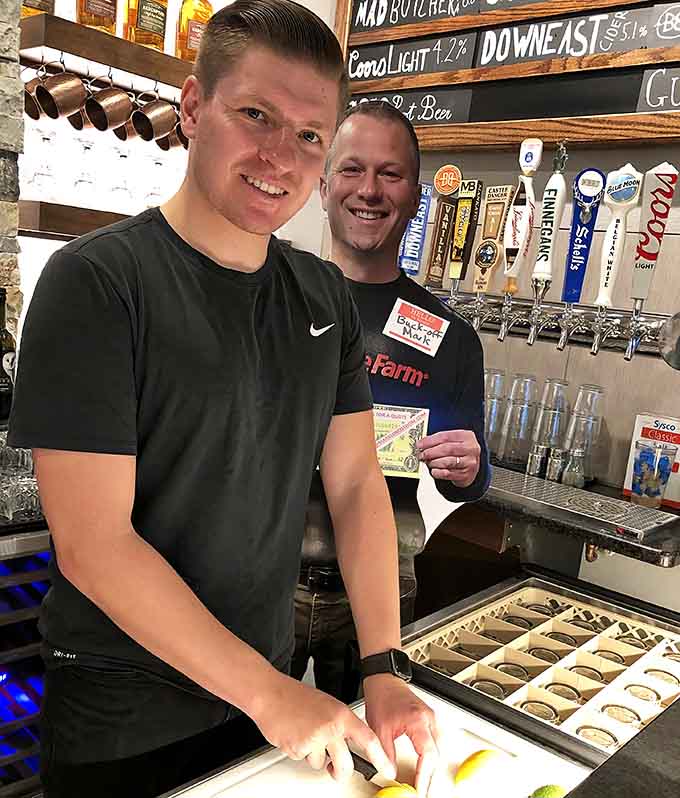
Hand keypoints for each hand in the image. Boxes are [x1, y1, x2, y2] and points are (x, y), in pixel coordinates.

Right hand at [250, 671, 395, 783]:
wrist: (270, 693)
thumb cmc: (295, 696)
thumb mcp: (327, 705)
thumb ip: (340, 724)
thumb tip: (351, 743)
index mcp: (341, 714)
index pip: (367, 739)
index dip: (380, 757)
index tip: (387, 769)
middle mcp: (330, 727)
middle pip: (345, 765)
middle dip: (339, 773)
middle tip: (335, 771)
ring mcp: (314, 738)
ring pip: (321, 764)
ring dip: (313, 756)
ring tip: (304, 735)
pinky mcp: (298, 748)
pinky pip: (303, 759)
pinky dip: (299, 751)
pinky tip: (294, 734)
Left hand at [363, 674, 440, 796]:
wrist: (384, 679)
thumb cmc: (382, 696)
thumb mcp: (379, 729)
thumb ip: (386, 753)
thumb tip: (391, 773)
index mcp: (417, 721)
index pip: (428, 755)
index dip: (424, 776)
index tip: (420, 790)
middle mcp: (429, 719)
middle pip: (436, 755)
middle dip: (429, 775)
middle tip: (420, 789)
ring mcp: (431, 718)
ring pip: (438, 749)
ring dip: (431, 766)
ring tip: (421, 781)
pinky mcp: (429, 718)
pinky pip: (436, 742)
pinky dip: (430, 756)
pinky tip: (424, 765)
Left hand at [417, 429, 479, 486]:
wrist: (471, 467)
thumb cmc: (460, 452)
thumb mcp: (454, 441)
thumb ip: (440, 441)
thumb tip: (422, 444)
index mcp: (466, 436)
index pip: (445, 436)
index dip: (430, 441)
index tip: (419, 444)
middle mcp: (471, 449)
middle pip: (447, 449)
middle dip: (431, 452)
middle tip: (421, 455)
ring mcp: (469, 462)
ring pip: (447, 462)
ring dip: (434, 462)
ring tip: (428, 462)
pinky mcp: (466, 475)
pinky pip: (448, 474)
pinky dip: (438, 472)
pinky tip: (434, 471)